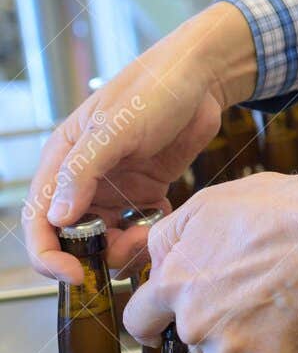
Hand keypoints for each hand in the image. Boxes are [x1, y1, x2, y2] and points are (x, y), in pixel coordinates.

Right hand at [22, 3, 256, 283]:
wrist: (203, 77)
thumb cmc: (154, 89)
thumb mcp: (116, 127)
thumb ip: (83, 172)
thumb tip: (57, 219)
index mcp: (63, 160)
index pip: (39, 219)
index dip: (48, 254)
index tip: (74, 275)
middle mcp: (85, 179)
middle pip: (72, 237)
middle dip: (93, 256)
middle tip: (127, 251)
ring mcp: (116, 188)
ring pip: (108, 240)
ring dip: (125, 249)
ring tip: (150, 236)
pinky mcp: (146, 192)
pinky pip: (139, 230)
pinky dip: (149, 237)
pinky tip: (164, 221)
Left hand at [122, 166, 297, 352]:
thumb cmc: (277, 210)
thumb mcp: (207, 204)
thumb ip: (172, 236)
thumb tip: (158, 256)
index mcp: (175, 285)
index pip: (138, 323)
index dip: (153, 328)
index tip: (162, 332)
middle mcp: (197, 323)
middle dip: (213, 343)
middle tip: (242, 321)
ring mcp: (234, 349)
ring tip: (262, 352)